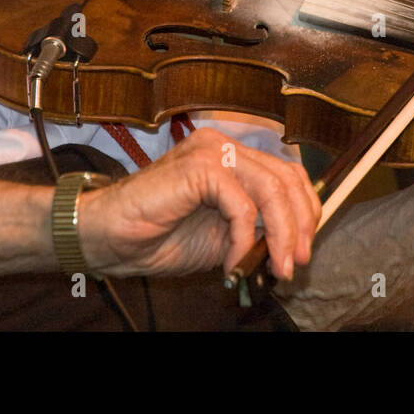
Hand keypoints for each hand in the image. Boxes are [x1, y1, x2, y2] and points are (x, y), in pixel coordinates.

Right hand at [75, 128, 319, 280]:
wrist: (107, 237)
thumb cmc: (157, 235)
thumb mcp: (223, 235)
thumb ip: (256, 230)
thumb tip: (295, 246)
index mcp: (232, 156)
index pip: (287, 174)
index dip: (305, 211)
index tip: (304, 251)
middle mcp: (224, 145)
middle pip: (286, 178)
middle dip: (300, 226)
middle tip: (296, 263)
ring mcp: (212, 150)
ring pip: (271, 189)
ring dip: (281, 235)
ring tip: (276, 268)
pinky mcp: (200, 166)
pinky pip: (242, 205)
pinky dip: (245, 239)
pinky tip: (233, 263)